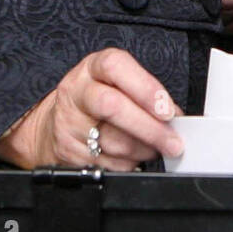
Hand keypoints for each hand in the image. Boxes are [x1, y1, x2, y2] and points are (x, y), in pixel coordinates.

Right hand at [0, 48, 183, 169]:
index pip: (116, 68)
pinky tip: (134, 157)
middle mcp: (77, 91)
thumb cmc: (98, 98)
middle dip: (149, 128)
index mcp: (93, 67)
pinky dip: (128, 164)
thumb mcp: (118, 82)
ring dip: (143, 150)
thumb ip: (145, 93)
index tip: (168, 110)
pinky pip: (106, 164)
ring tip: (156, 148)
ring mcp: (68, 122)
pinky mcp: (67, 151)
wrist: (56, 122)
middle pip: (112, 106)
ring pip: (112, 141)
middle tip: (173, 142)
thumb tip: (176, 119)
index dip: (145, 88)